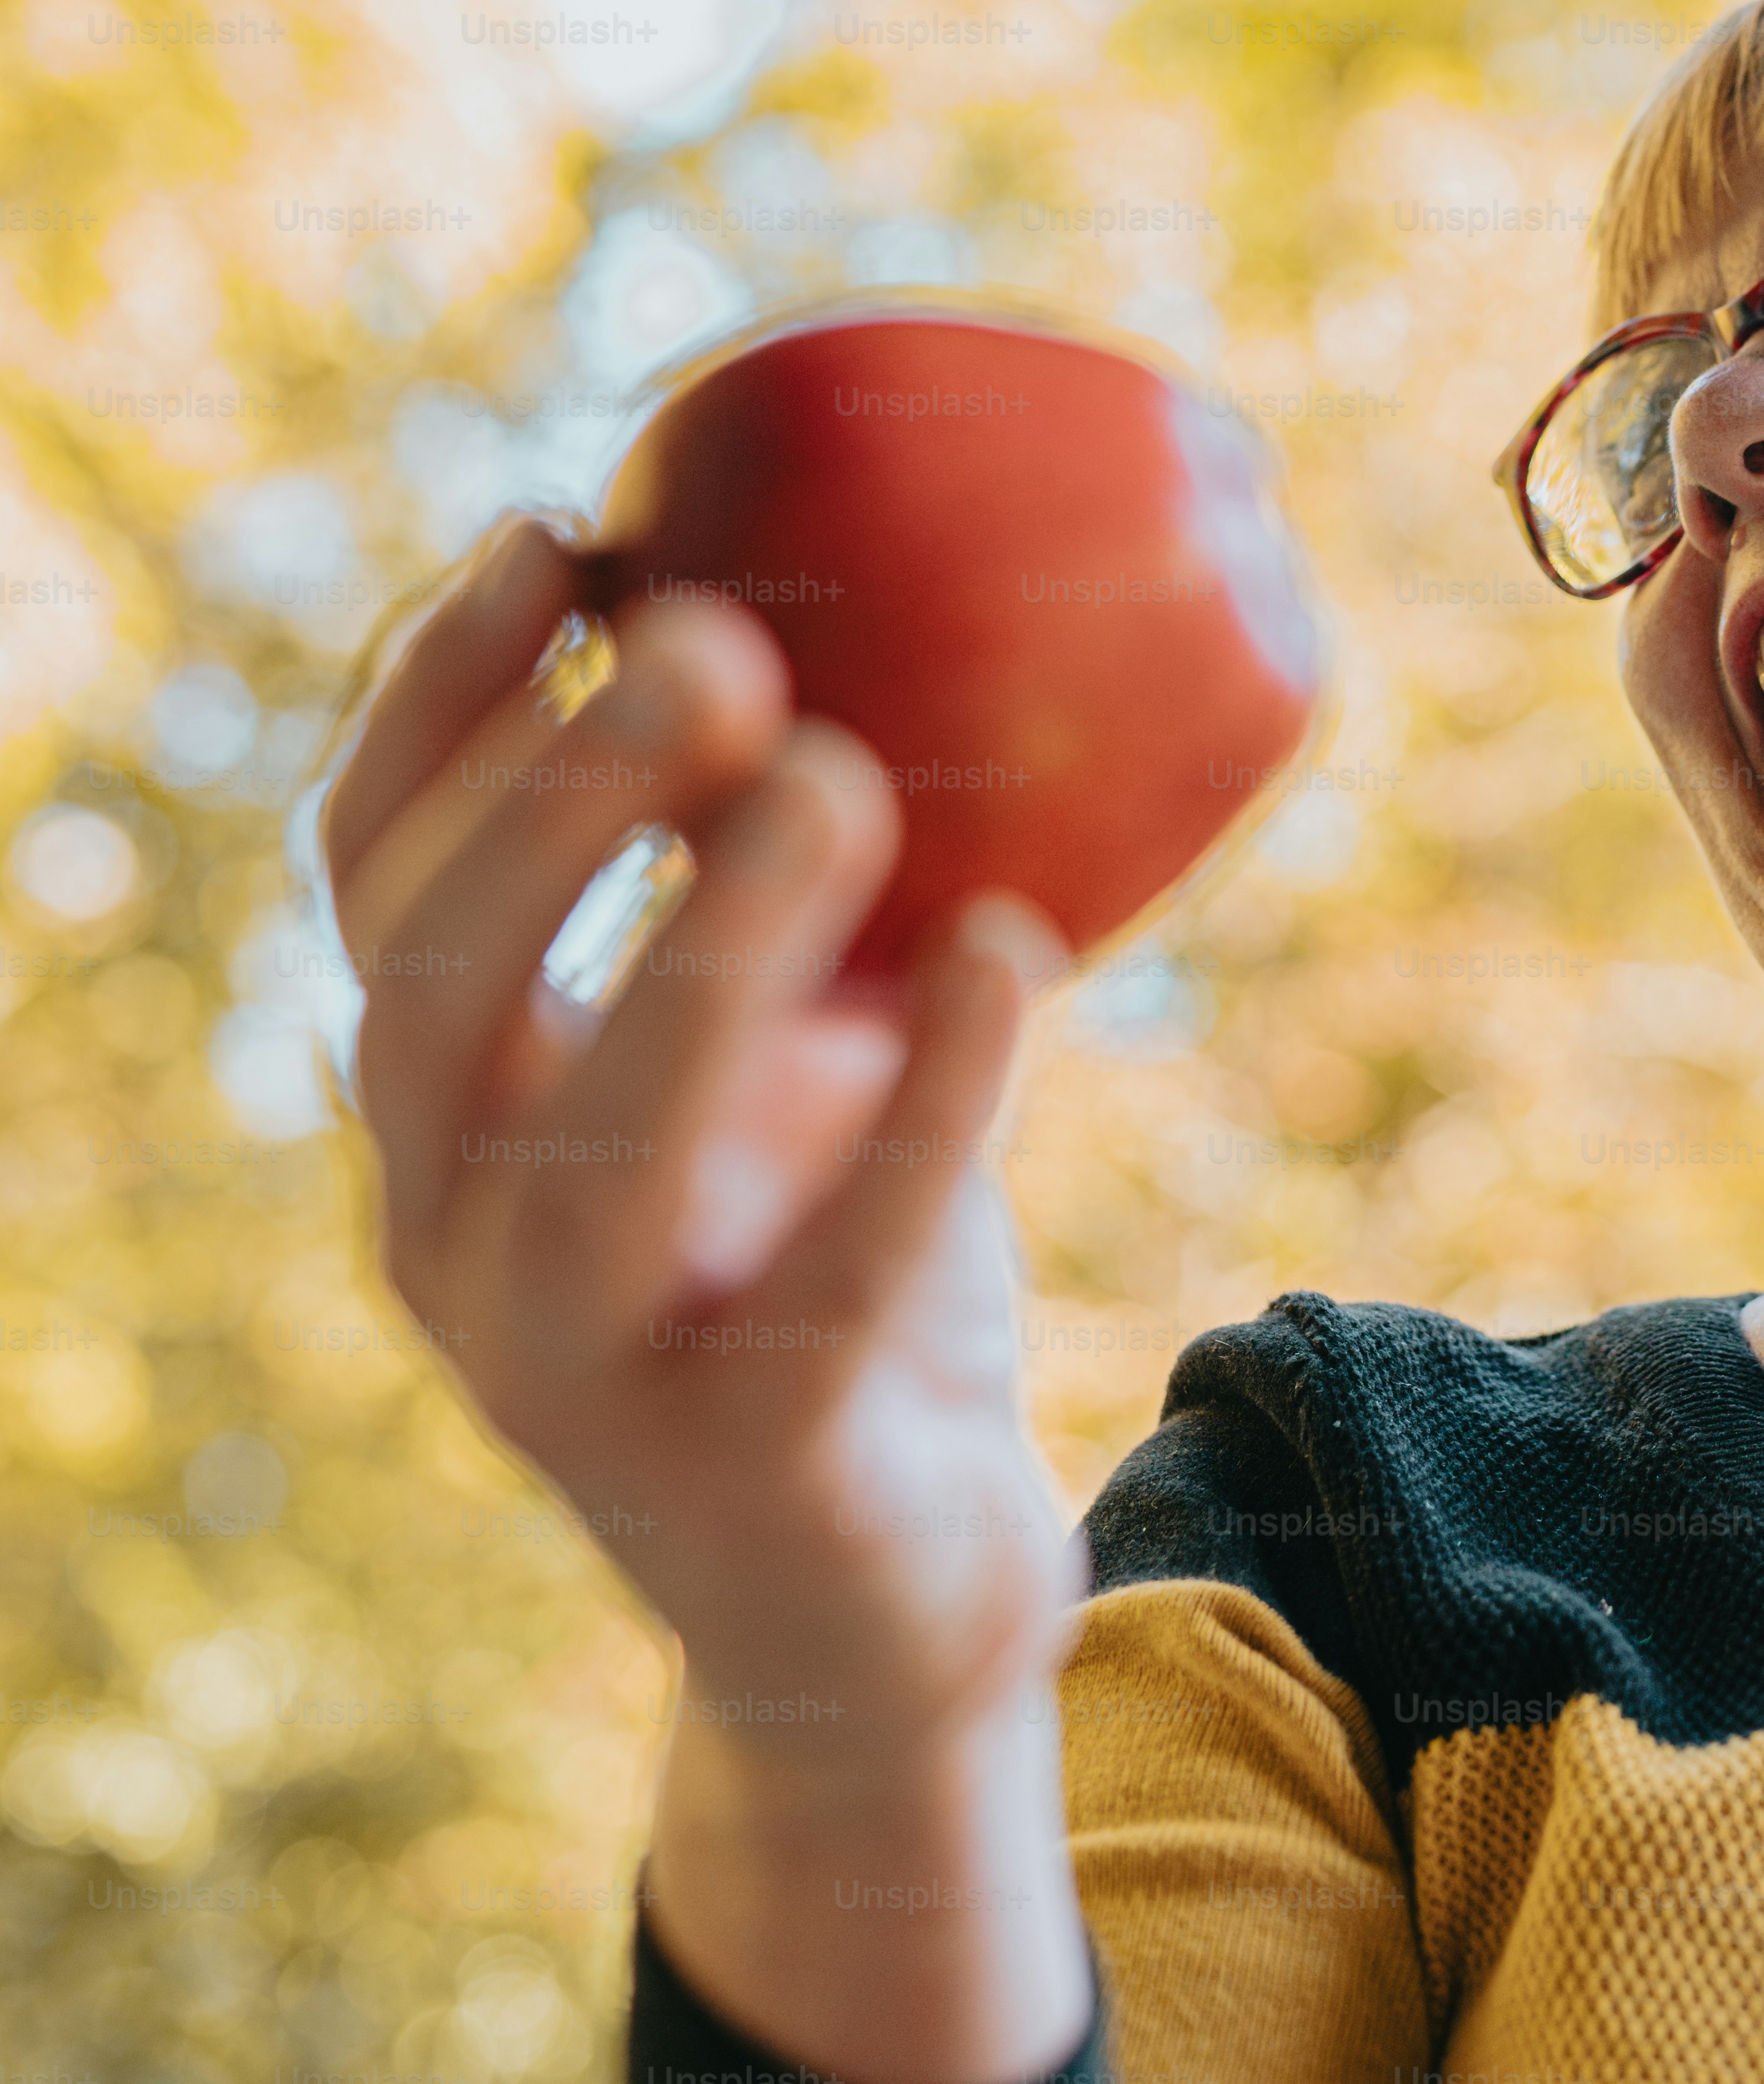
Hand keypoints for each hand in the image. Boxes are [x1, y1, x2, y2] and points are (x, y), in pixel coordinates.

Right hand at [323, 517, 1093, 2075]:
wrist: (881, 1610)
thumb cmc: (828, 1294)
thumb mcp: (773, 1083)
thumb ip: (770, 918)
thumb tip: (884, 645)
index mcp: (442, 1127)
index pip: (367, 887)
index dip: (436, 706)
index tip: (549, 537)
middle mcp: (455, 1242)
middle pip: (435, 988)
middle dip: (548, 795)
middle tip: (705, 635)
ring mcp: (580, 1372)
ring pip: (595, 1133)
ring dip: (714, 937)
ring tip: (842, 773)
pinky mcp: (748, 1467)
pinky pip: (832, 1270)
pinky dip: (929, 1103)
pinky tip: (1012, 951)